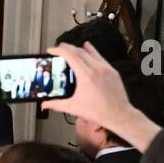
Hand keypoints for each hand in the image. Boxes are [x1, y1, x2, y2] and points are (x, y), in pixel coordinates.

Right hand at [40, 42, 159, 150]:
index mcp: (86, 76)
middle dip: (67, 48)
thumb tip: (45, 104)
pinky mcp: (112, 71)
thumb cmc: (99, 112)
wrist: (118, 115)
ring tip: (71, 48)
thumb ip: (56, 104)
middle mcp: (97, 68)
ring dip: (79, 48)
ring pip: (91, 52)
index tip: (51, 50)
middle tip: (58, 49)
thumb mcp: (73, 107)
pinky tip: (88, 49)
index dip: (59, 50)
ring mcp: (106, 68)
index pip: (70, 55)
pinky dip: (92, 52)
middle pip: (79, 51)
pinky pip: (100, 57)